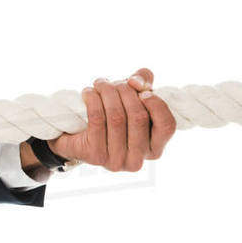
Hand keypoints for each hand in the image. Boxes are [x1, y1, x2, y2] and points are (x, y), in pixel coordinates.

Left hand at [48, 68, 175, 171]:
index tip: (143, 91)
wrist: (74, 135)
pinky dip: (93, 100)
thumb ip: (144, 82)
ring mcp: (117, 161)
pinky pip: (97, 119)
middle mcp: (138, 159)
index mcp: (154, 148)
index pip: (167, 126)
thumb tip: (137, 82)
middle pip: (138, 117)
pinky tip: (88, 92)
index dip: (157, 104)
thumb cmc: (110, 114)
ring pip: (116, 117)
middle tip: (114, 83)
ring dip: (107, 92)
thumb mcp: (131, 97)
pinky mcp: (95, 155)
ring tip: (100, 84)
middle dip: (125, 92)